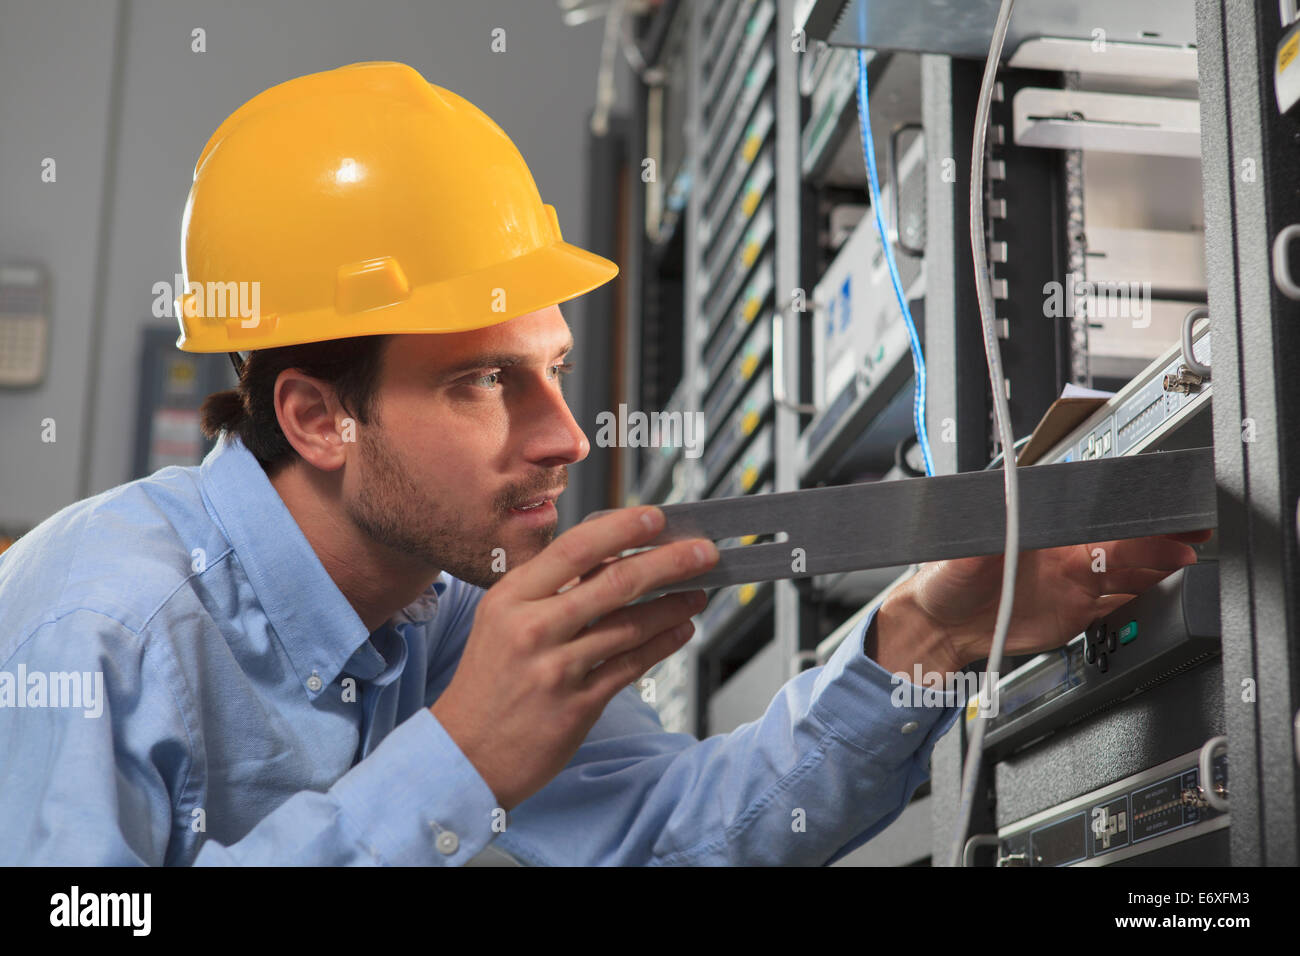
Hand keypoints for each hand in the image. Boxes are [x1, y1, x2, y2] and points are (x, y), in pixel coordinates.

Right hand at [430, 505, 717, 810]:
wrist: (465, 753)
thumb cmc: (489, 680)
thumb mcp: (501, 619)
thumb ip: (549, 588)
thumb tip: (612, 556)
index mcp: (511, 597)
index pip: (575, 548)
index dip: (622, 528)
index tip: (656, 518)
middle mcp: (532, 628)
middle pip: (615, 583)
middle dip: (668, 562)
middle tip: (702, 552)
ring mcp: (556, 669)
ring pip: (631, 626)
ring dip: (673, 605)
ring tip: (697, 593)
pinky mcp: (577, 705)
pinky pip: (632, 666)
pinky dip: (663, 644)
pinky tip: (680, 630)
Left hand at [873, 530, 1212, 674]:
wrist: (940, 626)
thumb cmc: (944, 577)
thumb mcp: (963, 548)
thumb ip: (989, 530)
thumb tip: (999, 506)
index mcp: (1045, 532)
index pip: (1096, 518)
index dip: (1127, 516)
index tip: (1154, 514)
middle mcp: (1065, 556)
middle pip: (1124, 545)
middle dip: (1159, 540)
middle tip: (1188, 540)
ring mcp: (1073, 585)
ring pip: (1128, 574)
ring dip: (1158, 569)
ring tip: (1186, 563)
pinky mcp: (1074, 615)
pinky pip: (1116, 607)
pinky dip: (1141, 602)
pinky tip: (1160, 596)